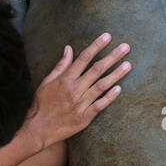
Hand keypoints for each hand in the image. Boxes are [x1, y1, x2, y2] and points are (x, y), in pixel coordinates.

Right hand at [25, 33, 131, 147]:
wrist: (37, 128)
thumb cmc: (41, 103)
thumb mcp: (47, 81)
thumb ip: (61, 65)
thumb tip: (69, 48)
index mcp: (65, 79)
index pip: (84, 58)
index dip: (97, 46)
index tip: (107, 36)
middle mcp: (74, 89)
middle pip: (97, 69)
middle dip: (112, 57)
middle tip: (126, 47)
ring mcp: (80, 104)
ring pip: (102, 86)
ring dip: (116, 74)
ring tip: (128, 65)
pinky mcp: (84, 118)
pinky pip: (100, 105)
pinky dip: (110, 97)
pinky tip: (119, 88)